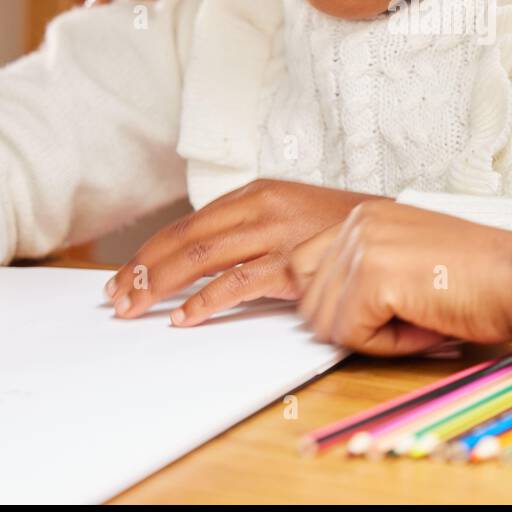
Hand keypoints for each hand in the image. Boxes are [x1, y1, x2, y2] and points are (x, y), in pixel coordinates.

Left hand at [104, 179, 377, 324]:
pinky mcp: (295, 264)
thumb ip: (254, 227)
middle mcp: (262, 207)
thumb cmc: (345, 229)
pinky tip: (183, 318)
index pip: (189, 223)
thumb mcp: (294, 214)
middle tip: (115, 298)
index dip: (150, 251)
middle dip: (143, 270)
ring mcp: (278, 234)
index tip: (124, 274)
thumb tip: (210, 254)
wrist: (396, 229)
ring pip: (202, 258)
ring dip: (160, 286)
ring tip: (134, 309)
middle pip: (186, 239)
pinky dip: (205, 301)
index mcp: (258, 193)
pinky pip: (239, 284)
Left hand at [292, 200, 511, 355]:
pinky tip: (425, 326)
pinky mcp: (371, 277)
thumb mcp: (409, 259)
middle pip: (310, 301)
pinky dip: (387, 346)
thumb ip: (365, 273)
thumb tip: (325, 314)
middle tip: (411, 318)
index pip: (304, 270)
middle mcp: (357, 222)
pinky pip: (350, 336)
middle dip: (355, 324)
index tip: (379, 312)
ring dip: (372, 336)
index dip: (338, 305)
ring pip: (326, 322)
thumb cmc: (481, 277)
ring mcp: (362, 246)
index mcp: (365, 215)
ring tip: (421, 319)